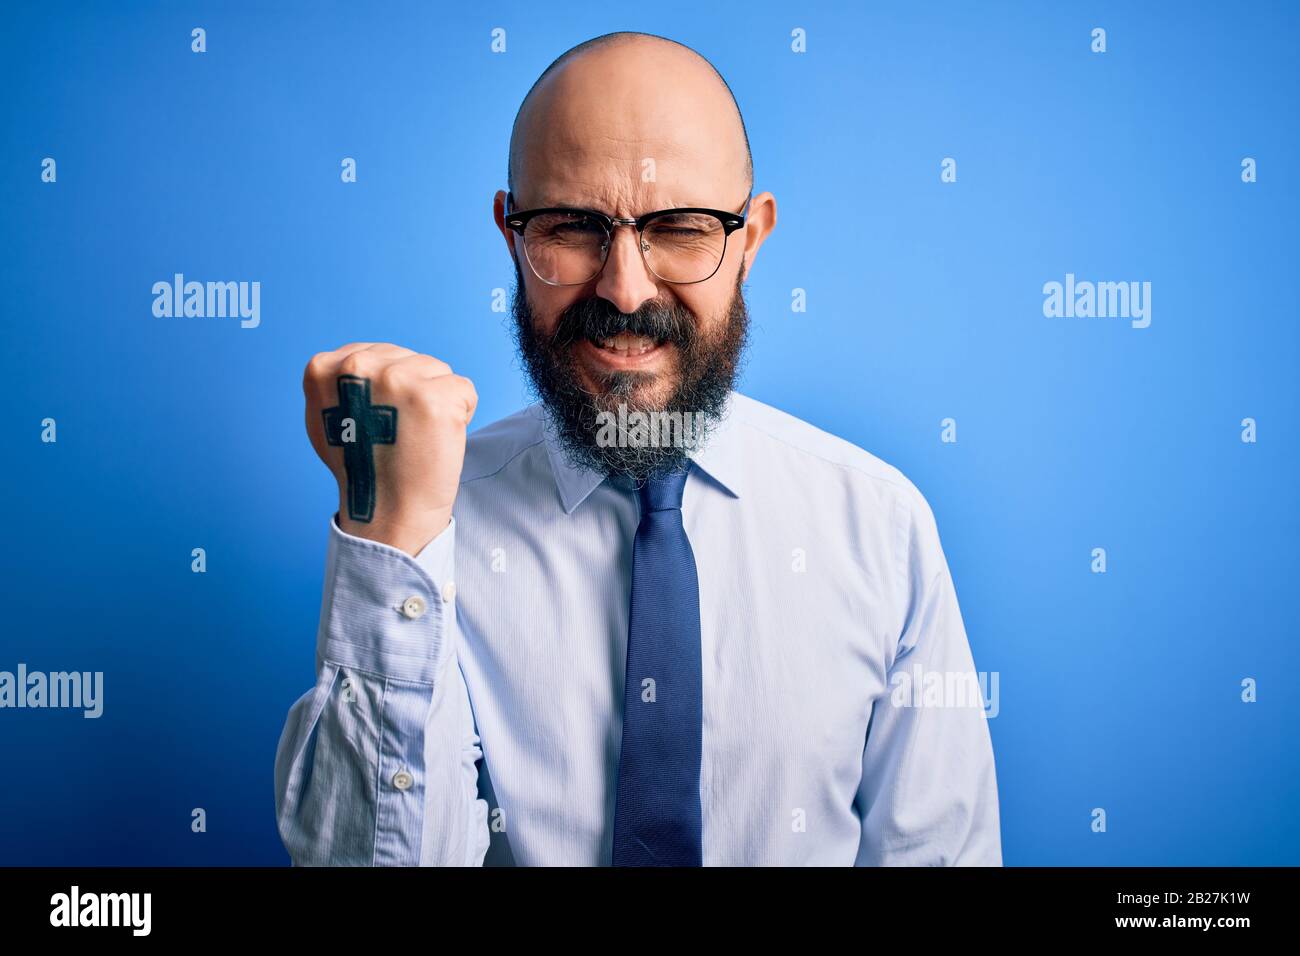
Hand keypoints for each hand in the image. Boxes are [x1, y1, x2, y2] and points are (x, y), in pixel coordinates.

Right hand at [304, 343, 477, 555]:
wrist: (387, 509)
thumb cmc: (361, 467)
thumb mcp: (326, 416)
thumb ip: (340, 382)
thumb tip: (355, 360)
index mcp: (325, 368)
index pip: (382, 355)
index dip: (388, 390)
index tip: (377, 422)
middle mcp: (358, 367)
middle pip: (412, 359)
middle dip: (415, 393)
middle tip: (398, 433)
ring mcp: (397, 379)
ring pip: (439, 372)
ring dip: (437, 403)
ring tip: (416, 436)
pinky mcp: (434, 397)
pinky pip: (464, 390)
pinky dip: (460, 416)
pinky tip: (435, 440)